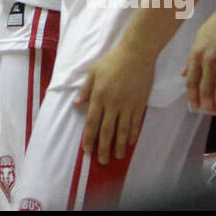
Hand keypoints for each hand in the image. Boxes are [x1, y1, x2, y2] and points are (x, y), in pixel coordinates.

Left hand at [76, 40, 154, 164]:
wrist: (136, 54)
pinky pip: (135, 123)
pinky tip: (131, 142)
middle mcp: (112, 104)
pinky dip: (133, 134)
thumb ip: (85, 89)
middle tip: (102, 161)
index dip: (89, 138)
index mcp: (99, 96)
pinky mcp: (139, 104)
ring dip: (119, 145)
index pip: (92, 122)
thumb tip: (76, 104)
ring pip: (122, 131)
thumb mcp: (93, 71)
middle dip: (103, 148)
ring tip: (118, 156)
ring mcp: (127, 105)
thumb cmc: (112, 60)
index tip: (87, 150)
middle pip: (107, 131)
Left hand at [182, 0, 215, 113]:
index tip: (196, 107)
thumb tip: (183, 74)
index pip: (191, 82)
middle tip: (212, 112)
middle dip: (208, 105)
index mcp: (197, 53)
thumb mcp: (201, 38)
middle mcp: (210, 60)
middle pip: (206, 90)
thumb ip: (192, 59)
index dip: (193, 97)